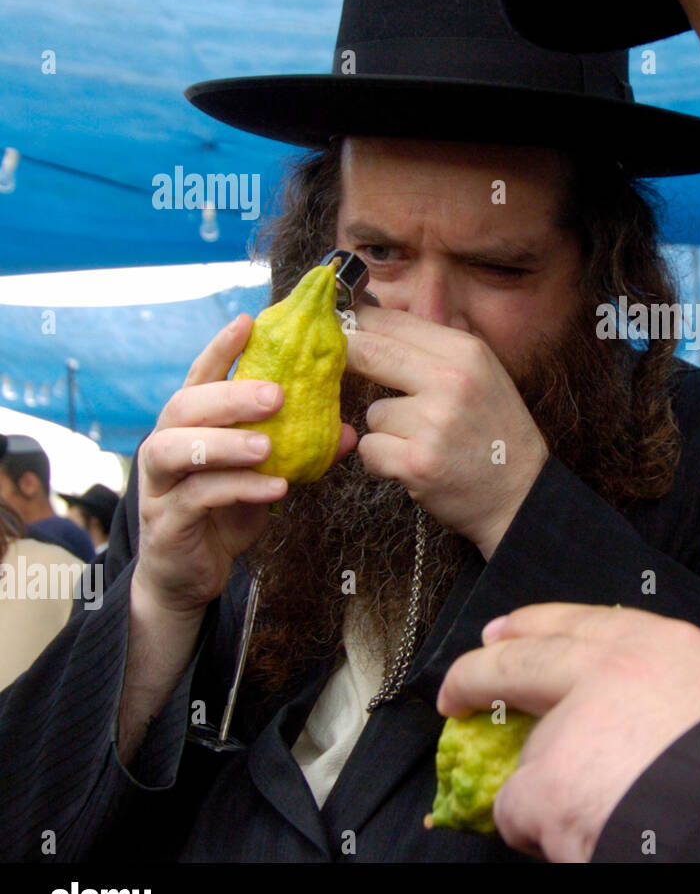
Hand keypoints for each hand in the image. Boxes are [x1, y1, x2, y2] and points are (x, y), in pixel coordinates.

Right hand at [135, 314, 357, 616]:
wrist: (189, 572)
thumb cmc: (224, 509)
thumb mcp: (263, 473)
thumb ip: (296, 448)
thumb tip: (346, 430)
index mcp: (190, 423)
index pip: (200, 375)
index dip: (221, 348)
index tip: (249, 322)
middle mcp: (167, 443)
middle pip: (184, 405)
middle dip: (230, 396)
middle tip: (276, 394)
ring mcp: (160, 483)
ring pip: (178, 449)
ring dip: (226, 443)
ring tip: (268, 445)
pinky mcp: (166, 520)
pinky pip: (198, 497)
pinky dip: (238, 489)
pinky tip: (274, 488)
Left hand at [345, 306, 548, 558]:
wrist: (521, 494)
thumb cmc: (496, 433)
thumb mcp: (481, 374)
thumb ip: (433, 350)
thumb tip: (370, 324)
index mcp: (466, 351)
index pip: (393, 320)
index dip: (357, 322)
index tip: (340, 327)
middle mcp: (450, 380)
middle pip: (368, 351)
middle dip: (347, 359)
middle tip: (338, 367)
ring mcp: (433, 422)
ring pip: (373, 412)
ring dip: (386, 430)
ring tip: (421, 442)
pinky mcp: (415, 462)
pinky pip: (370, 449)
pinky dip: (383, 460)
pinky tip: (413, 465)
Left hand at [438, 604, 699, 861]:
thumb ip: (664, 684)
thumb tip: (624, 710)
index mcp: (660, 643)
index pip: (582, 620)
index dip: (535, 624)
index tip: (504, 630)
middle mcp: (610, 667)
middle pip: (522, 657)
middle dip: (477, 671)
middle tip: (454, 688)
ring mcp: (574, 722)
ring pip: (525, 751)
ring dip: (539, 782)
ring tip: (574, 814)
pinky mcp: (550, 781)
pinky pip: (516, 807)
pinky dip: (533, 829)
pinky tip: (569, 839)